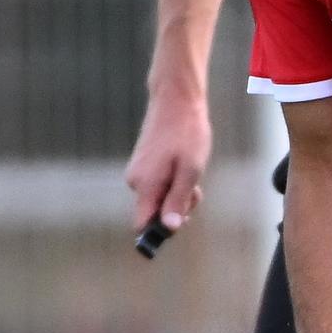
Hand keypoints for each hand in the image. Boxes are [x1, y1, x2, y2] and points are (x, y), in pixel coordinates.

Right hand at [126, 90, 212, 235]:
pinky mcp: (143, 166)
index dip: (159, 231)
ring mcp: (138, 172)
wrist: (176, 101)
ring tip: (192, 171)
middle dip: (178, 208)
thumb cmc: (187, 133)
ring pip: (160, 199)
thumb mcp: (190, 169)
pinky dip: (174, 182)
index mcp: (145, 185)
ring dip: (179, 194)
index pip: (141, 224)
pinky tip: (184, 165)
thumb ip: (178, 199)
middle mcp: (135, 182)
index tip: (179, 224)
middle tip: (196, 189)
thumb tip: (169, 228)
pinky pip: (159, 186)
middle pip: (155, 213)